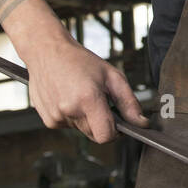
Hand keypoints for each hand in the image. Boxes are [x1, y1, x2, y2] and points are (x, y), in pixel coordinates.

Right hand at [24, 34, 149, 143]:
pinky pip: (69, 126)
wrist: (46, 51)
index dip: (115, 132)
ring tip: (80, 95)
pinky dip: (72, 116)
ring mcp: (56, 117)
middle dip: (101, 122)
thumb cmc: (79, 60)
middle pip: (95, 135)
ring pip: (82, 130)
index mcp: (88, 99)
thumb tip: (141, 122)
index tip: (117, 121)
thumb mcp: (112, 76)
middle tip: (98, 100)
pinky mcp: (48, 120)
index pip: (106, 136)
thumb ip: (129, 102)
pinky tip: (68, 98)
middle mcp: (69, 110)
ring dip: (86, 118)